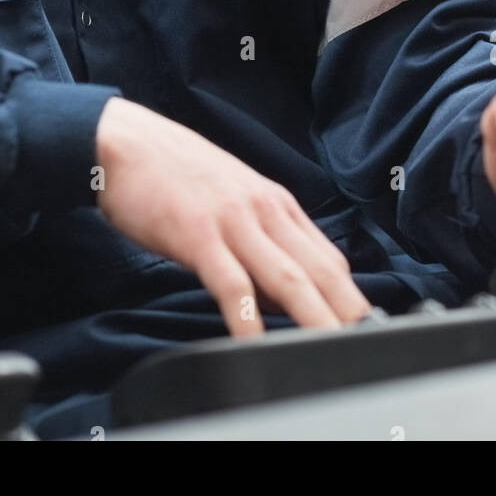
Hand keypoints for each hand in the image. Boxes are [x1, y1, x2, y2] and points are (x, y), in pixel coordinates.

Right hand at [95, 97, 371, 335]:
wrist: (125, 142)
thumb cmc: (173, 173)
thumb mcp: (231, 198)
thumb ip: (261, 236)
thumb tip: (281, 288)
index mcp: (275, 202)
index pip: (329, 257)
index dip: (351, 297)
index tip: (367, 330)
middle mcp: (264, 210)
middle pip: (320, 270)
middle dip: (348, 313)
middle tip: (370, 349)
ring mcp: (234, 222)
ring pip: (288, 278)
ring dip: (316, 319)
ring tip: (334, 353)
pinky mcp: (199, 235)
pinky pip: (232, 284)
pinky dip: (247, 319)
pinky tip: (256, 346)